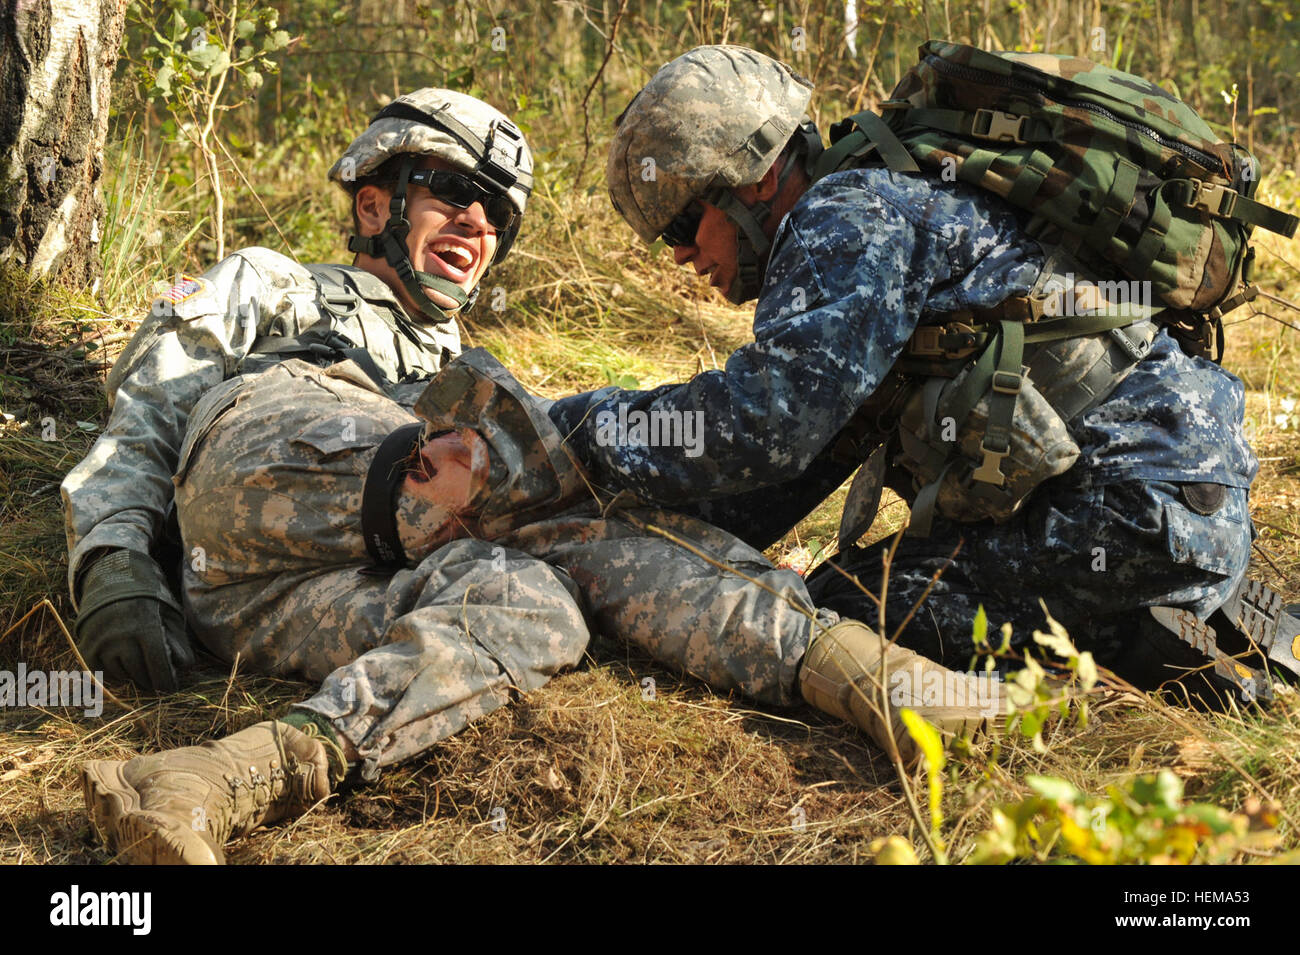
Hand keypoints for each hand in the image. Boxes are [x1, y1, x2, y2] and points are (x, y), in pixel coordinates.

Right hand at [74, 549, 195, 692]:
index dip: (167, 682)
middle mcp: (121, 638)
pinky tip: (123, 665)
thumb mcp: (170, 615)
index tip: (171, 688)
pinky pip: (101, 672)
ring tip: (140, 666)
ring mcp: (101, 643)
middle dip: (151, 679)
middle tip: (157, 678)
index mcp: (147, 628)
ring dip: (133, 675)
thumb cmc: (150, 600)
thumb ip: (179, 642)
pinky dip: (113, 673)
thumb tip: (185, 667)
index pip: (159, 668)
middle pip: (140, 674)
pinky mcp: (87, 646)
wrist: (114, 581)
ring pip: (121, 675)